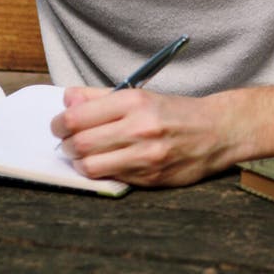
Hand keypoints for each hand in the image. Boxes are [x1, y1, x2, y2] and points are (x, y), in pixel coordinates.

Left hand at [51, 86, 238, 186]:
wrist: (215, 131)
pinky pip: (111, 177)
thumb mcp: (139, 94)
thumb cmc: (174, 111)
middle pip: (81, 142)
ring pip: (91, 165)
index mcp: (134, 101)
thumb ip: (99, 97)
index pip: (79, 116)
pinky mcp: (150, 178)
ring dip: (78, 161)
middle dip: (65, 144)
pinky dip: (99, 171)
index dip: (60, 123)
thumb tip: (67, 99)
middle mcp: (139, 128)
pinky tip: (102, 162)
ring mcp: (145, 156)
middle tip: (65, 141)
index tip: (58, 124)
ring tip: (80, 154)